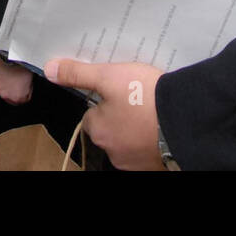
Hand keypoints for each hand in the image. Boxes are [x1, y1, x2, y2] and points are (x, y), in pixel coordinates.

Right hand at [0, 49, 32, 104]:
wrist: (11, 48)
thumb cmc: (23, 60)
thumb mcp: (31, 77)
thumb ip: (26, 88)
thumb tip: (24, 88)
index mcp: (17, 96)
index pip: (19, 100)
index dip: (20, 91)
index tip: (21, 84)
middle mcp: (4, 94)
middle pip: (6, 94)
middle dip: (9, 86)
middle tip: (13, 74)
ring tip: (4, 68)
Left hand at [44, 59, 165, 169]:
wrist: (186, 119)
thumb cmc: (144, 96)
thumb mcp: (108, 76)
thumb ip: (78, 74)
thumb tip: (50, 69)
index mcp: (98, 130)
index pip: (92, 115)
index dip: (103, 100)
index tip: (119, 91)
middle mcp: (112, 151)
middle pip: (110, 129)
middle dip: (120, 115)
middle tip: (137, 97)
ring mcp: (135, 162)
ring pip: (129, 140)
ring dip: (137, 128)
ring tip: (152, 109)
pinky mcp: (155, 165)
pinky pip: (148, 150)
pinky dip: (152, 139)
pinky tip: (162, 124)